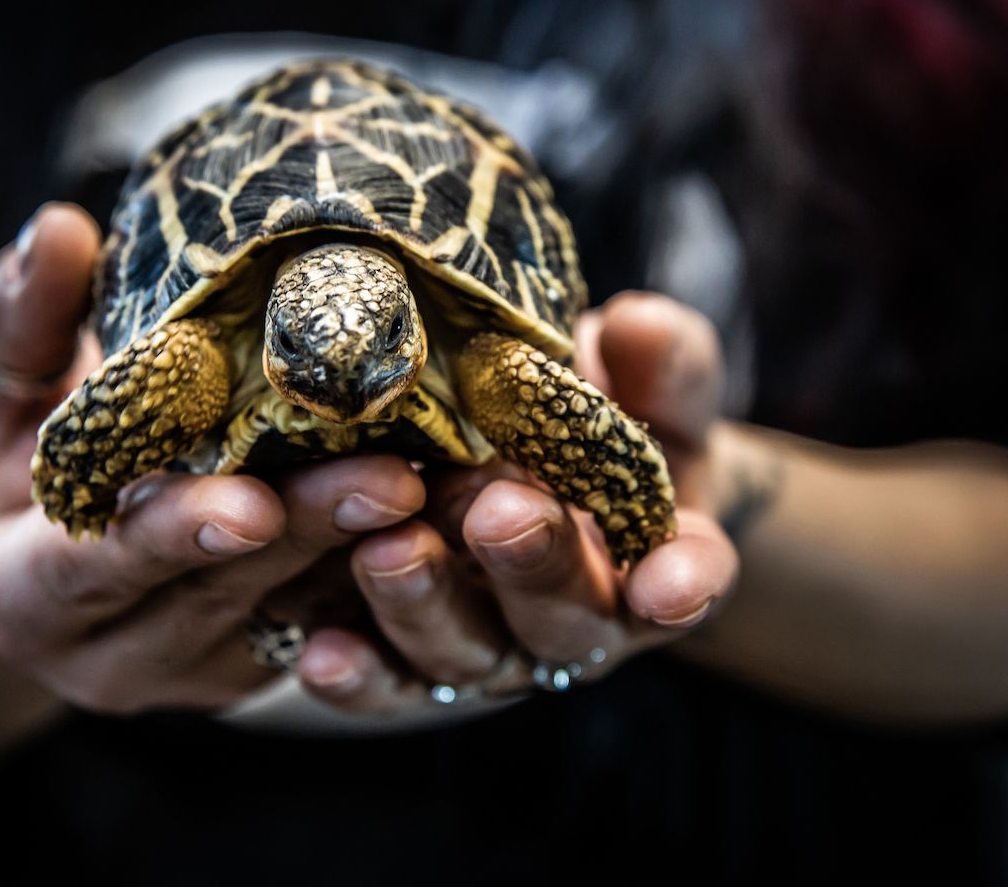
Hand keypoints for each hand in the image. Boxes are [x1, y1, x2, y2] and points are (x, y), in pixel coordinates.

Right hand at [0, 204, 425, 712]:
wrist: (43, 556)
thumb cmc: (17, 452)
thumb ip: (19, 320)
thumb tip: (54, 229)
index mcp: (24, 596)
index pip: (98, 567)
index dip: (174, 532)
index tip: (252, 503)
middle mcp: (114, 657)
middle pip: (221, 592)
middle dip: (311, 532)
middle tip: (398, 478)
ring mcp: (197, 671)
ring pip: (294, 614)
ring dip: (373, 555)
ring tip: (453, 490)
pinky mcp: (264, 663)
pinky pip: (336, 623)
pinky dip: (392, 572)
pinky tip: (456, 516)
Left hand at [289, 292, 738, 710]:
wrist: (521, 456)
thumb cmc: (596, 411)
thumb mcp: (640, 378)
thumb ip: (658, 359)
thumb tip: (638, 328)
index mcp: (649, 553)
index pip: (687, 574)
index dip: (684, 582)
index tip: (670, 584)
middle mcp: (571, 617)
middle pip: (562, 619)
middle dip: (531, 569)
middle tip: (499, 517)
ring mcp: (489, 644)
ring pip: (465, 651)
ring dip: (426, 609)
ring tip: (389, 554)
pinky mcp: (406, 657)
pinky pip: (384, 680)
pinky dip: (356, 675)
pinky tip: (321, 653)